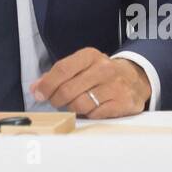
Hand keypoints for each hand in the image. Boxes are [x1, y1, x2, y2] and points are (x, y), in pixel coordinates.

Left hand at [30, 47, 150, 118]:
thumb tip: (36, 88)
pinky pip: (95, 115)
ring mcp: (114, 86)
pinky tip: (90, 109)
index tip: (39, 94)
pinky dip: (88, 115)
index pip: (62, 70)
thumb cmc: (101, 74)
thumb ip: (57, 75)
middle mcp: (103, 69)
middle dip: (56, 99)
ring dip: (72, 108)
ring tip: (75, 105)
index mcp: (89, 56)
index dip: (47, 84)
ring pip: (80, 104)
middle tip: (55, 102)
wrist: (135, 79)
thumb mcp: (81, 66)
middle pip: (68, 90)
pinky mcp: (123, 103)